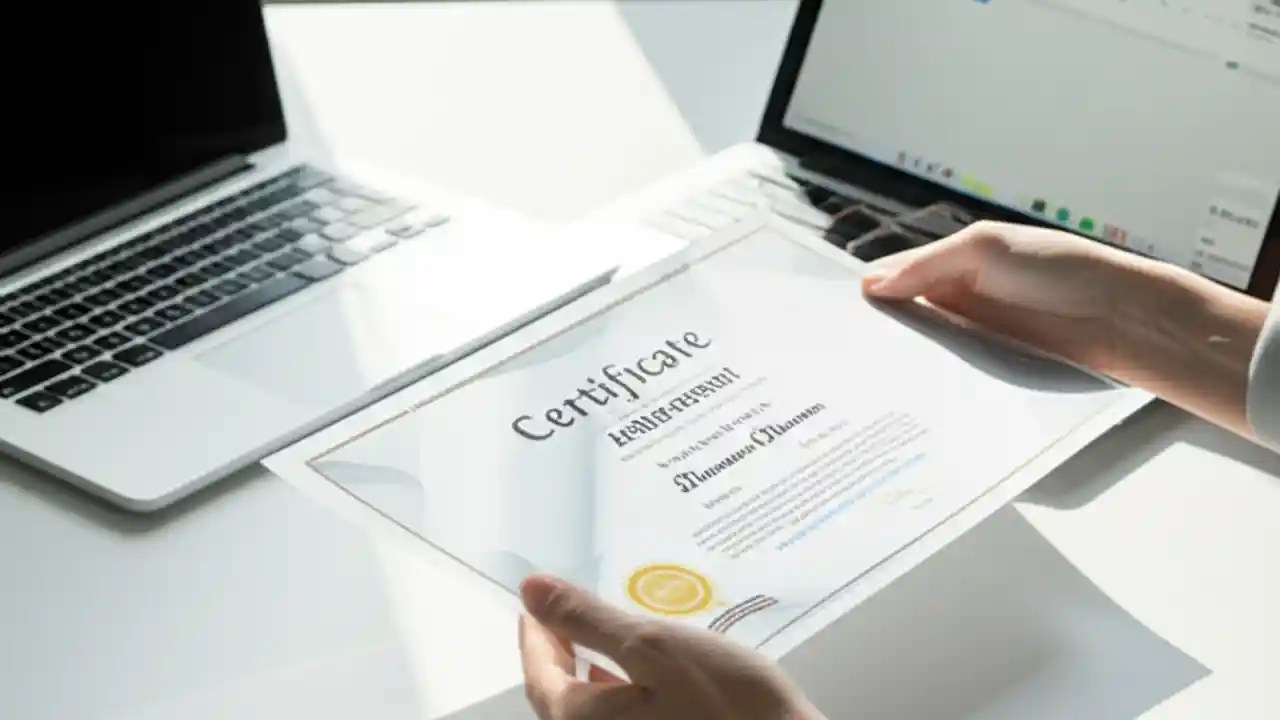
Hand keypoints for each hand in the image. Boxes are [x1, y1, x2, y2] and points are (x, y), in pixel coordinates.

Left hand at [518, 574, 822, 719]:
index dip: (534, 635)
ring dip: (586, 679)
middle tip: (560, 618)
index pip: (539, 675)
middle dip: (557, 658)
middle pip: (558, 702)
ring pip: (588, 718)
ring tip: (596, 644)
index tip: (533, 605)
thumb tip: (531, 591)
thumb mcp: (653, 646)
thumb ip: (587, 619)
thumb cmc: (725, 704)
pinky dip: (615, 701)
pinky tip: (637, 685)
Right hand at [861, 220, 1269, 437]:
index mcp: (949, 262)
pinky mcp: (987, 369)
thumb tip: (868, 283)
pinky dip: (928, 386)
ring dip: (898, 366)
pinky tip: (906, 401)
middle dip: (874, 337)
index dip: (864, 299)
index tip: (831, 324)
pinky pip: (947, 377)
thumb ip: (927, 263)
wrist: (1121, 319)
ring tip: (861, 389)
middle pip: (900, 320)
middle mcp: (954, 299)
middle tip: (838, 364)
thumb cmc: (1061, 270)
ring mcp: (970, 336)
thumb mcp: (987, 249)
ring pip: (919, 353)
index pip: (891, 280)